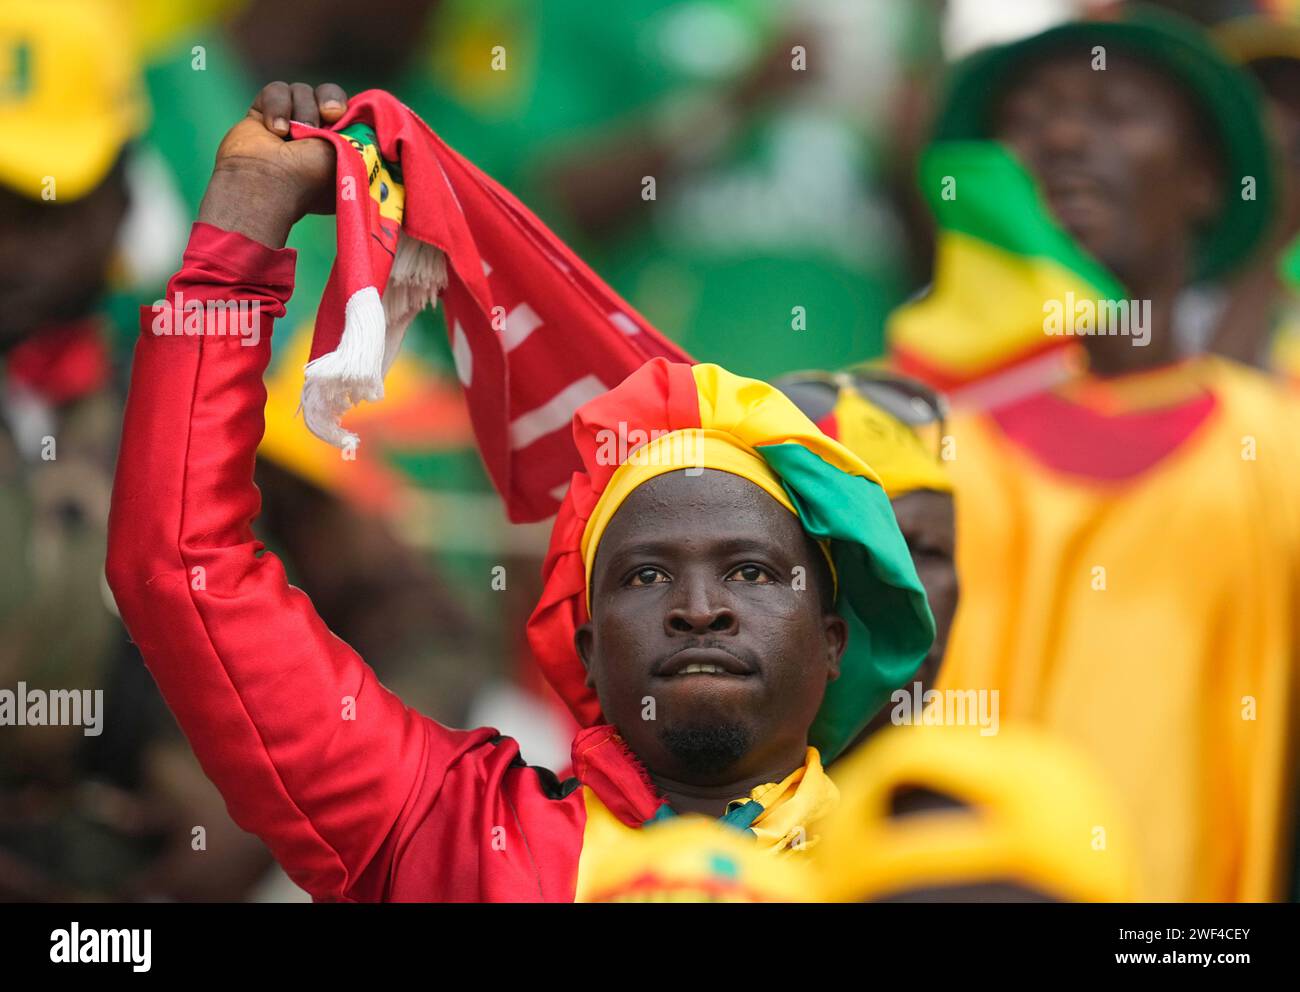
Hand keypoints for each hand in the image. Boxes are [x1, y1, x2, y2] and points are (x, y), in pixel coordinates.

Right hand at [198, 82, 349, 247]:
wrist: (268, 181)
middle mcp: (314, 136)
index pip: (353, 114)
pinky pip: (277, 90)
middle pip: (329, 93)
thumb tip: (368, 121)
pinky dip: (277, 107)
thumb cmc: (312, 176)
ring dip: (302, 110)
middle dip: (329, 99)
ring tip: (291, 134)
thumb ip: (362, 135)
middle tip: (330, 114)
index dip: (350, 109)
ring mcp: (289, 123)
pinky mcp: (263, 113)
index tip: (343, 115)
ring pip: (302, 91)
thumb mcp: (351, 157)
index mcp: (338, 149)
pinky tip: (275, 130)